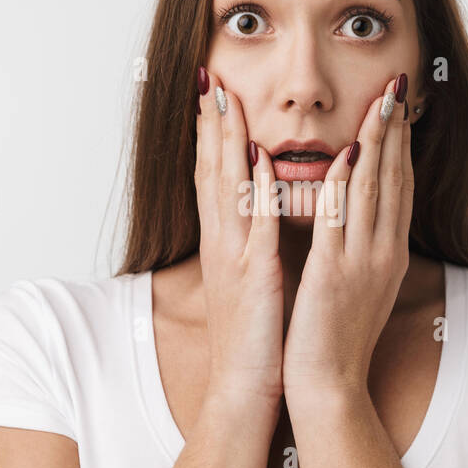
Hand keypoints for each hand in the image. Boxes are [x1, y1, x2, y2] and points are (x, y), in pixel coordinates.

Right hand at [193, 67, 283, 428]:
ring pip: (228, 189)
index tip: (211, 93)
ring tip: (225, 100)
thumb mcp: (247, 280)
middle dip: (210, 124)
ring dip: (226, 142)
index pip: (213, 176)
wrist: (245, 388)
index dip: (210, 134)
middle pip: (212, 171)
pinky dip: (258, 192)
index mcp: (224, 242)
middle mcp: (223, 242)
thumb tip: (256, 209)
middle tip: (208, 78)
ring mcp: (236, 258)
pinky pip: (256, 227)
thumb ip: (248, 242)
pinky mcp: (256, 277)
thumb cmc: (253, 337)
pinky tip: (259, 161)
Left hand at [282, 74, 412, 406]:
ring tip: (379, 104)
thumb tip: (364, 218)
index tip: (399, 109)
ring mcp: (362, 263)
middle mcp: (383, 253)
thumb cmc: (337, 336)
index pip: (399, 188)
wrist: (329, 384)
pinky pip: (341, 221)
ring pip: (373, 192)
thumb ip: (362, 248)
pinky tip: (347, 154)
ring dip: (376, 144)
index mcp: (388, 255)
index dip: (401, 145)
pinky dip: (345, 185)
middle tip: (396, 88)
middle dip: (395, 132)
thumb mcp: (359, 285)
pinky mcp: (334, 274)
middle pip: (394, 181)